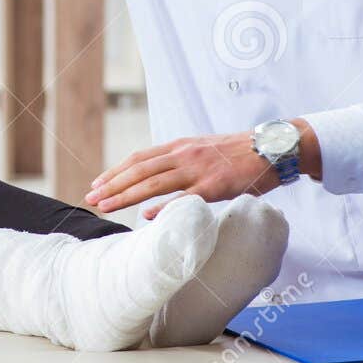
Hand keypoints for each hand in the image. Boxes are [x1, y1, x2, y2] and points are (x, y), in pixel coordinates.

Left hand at [85, 130, 282, 218]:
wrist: (271, 149)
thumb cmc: (237, 154)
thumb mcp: (202, 150)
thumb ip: (179, 162)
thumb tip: (157, 179)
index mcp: (178, 146)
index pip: (138, 159)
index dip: (115, 171)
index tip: (96, 184)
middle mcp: (183, 155)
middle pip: (139, 170)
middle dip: (112, 185)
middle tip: (91, 199)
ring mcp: (198, 170)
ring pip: (154, 183)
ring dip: (126, 196)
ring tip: (106, 206)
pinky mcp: (215, 186)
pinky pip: (185, 198)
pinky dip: (164, 207)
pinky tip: (146, 216)